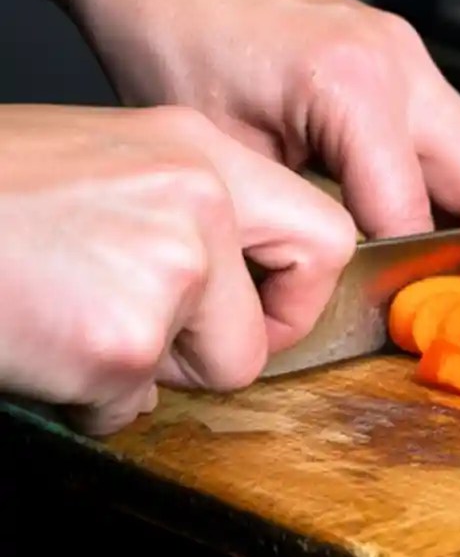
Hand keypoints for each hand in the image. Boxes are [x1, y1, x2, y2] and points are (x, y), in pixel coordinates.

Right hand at [0, 105, 354, 435]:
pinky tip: (39, 343)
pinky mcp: (122, 340)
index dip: (300, 288)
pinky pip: (135, 406)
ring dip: (149, 368)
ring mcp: (168, 268)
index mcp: (198, 150)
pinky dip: (88, 398)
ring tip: (69, 320)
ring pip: (217, 368)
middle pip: (291, 306)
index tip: (266, 308)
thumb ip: (180, 212)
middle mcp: (198, 198)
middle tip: (176, 341)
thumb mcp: (103, 164)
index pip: (322, 230)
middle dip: (243, 341)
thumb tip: (228, 285)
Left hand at [53, 0, 459, 238]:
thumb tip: (337, 278)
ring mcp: (406, 54)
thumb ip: (295, 218)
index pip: (411, 212)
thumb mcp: (226, 153)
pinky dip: (453, 181)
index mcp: (354, 87)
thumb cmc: (173, 37)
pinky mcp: (397, 55)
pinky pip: (449, 132)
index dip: (410, 276)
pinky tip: (435, 220)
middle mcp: (398, 64)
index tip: (408, 319)